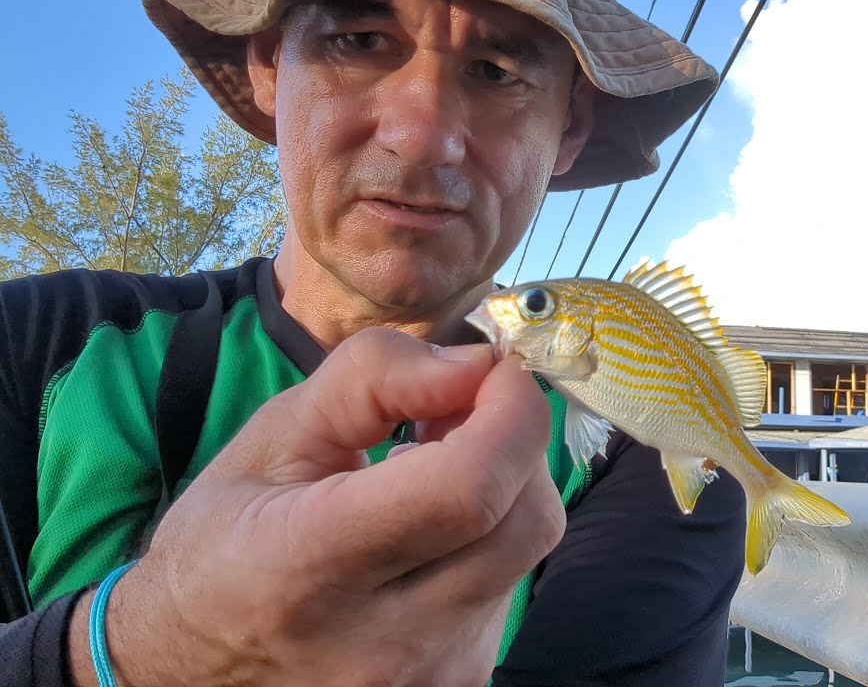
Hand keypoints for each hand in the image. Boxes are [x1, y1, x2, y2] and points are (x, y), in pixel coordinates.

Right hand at [68, 327, 562, 686]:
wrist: (191, 667)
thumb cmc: (223, 543)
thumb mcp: (271, 435)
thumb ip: (372, 380)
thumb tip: (475, 363)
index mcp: (313, 566)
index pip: (468, 487)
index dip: (508, 412)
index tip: (495, 369)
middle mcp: (384, 641)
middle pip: (526, 522)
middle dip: (518, 443)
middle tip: (463, 411)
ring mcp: (429, 676)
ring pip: (526, 554)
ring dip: (505, 489)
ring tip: (434, 472)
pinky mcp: (456, 685)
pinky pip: (510, 590)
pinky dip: (491, 538)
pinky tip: (434, 530)